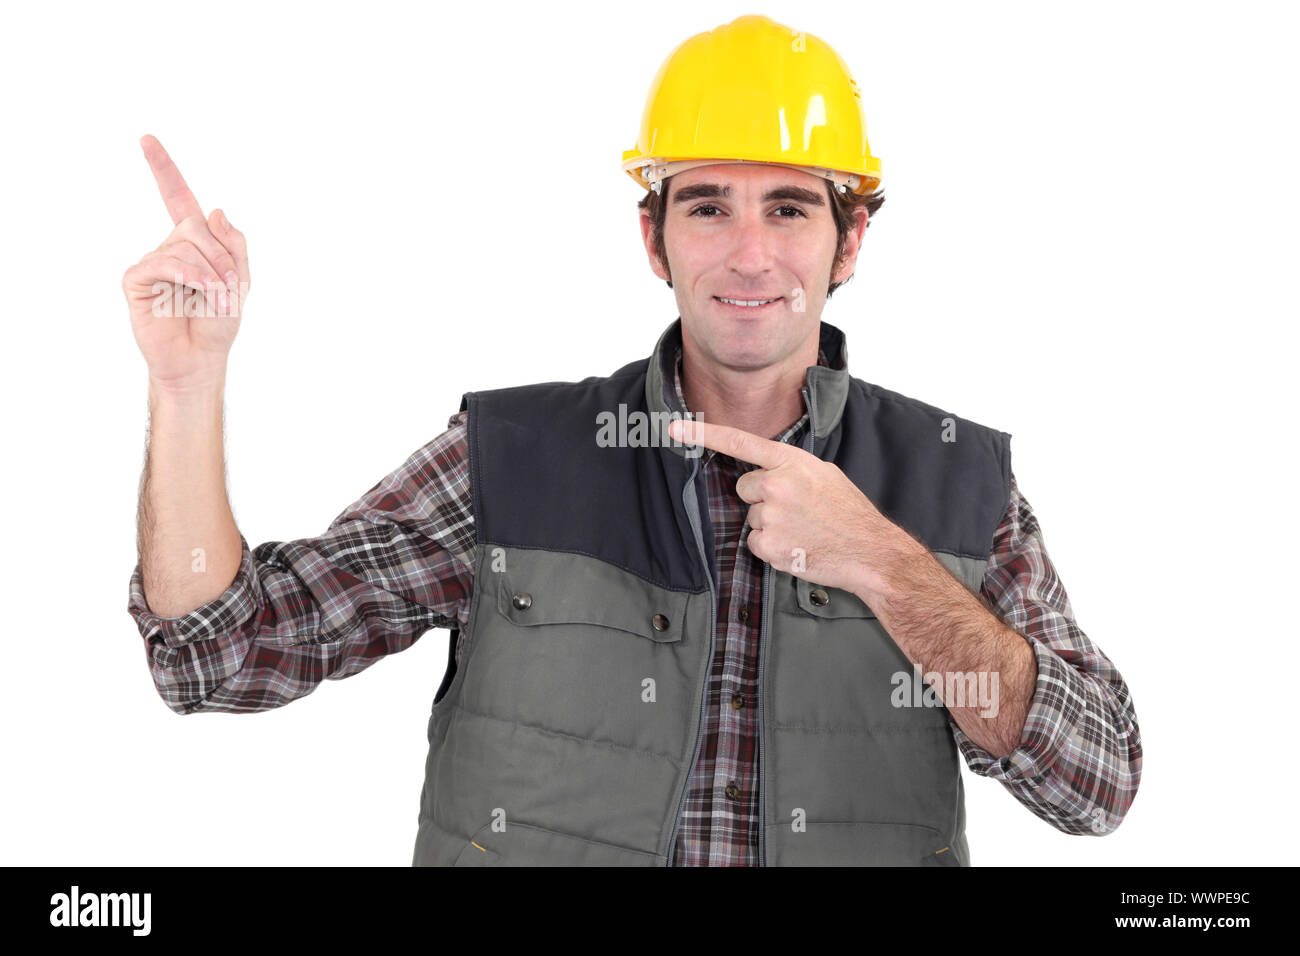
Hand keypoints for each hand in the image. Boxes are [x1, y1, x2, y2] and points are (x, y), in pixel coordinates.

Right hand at [121, 134, 250, 392]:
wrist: (201, 359)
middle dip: (221, 255)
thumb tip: (215, 210)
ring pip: (184, 245)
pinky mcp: (136, 280)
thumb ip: (234, 244)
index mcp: (194, 243)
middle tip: (230, 287)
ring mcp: (152, 262)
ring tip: (217, 299)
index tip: (146, 138)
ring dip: (210, 272)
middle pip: (195, 225)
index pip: (178, 198)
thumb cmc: (218, 323)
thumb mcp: (241, 281)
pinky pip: (162, 262)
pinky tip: (199, 292)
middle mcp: (170, 247)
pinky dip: (188, 275)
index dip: (164, 169)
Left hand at [668, 417, 917, 596]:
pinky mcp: (770, 545)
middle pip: (743, 488)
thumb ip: (791, 468)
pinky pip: (755, 543)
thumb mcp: (823, 474)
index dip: (704, 434)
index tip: (675, 426)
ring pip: (751, 518)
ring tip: (803, 530)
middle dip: (762, 499)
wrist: (869, 551)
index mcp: (792, 462)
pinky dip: (773, 548)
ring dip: (772, 526)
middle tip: (796, 510)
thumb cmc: (849, 512)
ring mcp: (773, 515)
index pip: (741, 442)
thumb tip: (767, 471)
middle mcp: (778, 485)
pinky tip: (797, 546)